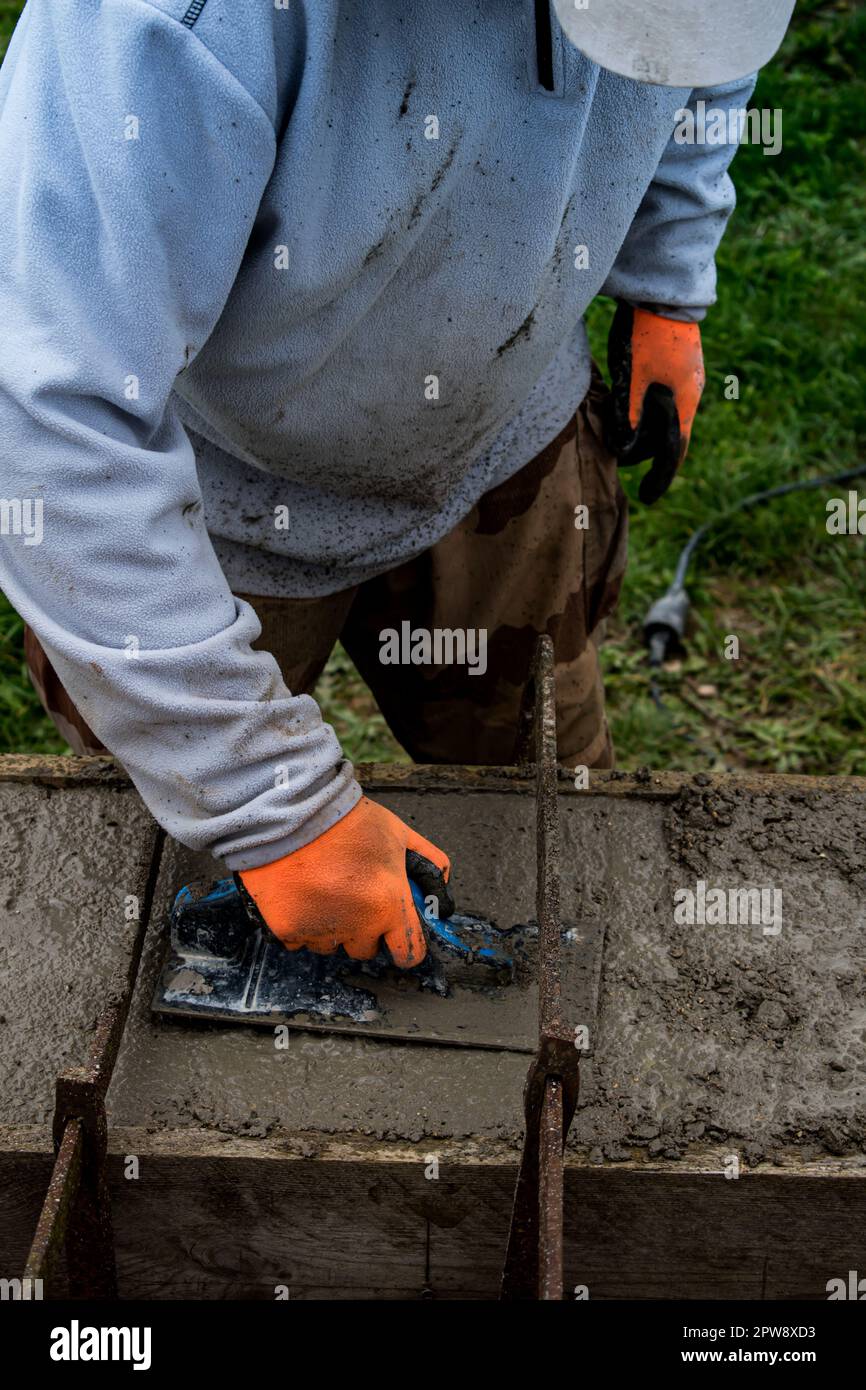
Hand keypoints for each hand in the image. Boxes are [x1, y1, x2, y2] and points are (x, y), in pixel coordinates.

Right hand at [238, 796, 450, 967]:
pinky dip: (301, 925)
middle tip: (353, 897)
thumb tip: (441, 895)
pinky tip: (302, 896)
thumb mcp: (399, 833)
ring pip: (331, 946)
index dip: (405, 946)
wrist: (292, 810)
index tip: (397, 939)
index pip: (408, 954)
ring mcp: (319, 929)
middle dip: (364, 929)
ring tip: (324, 891)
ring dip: (331, 928)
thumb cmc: (347, 820)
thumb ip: (429, 863)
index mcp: (388, 904)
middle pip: (366, 949)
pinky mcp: (287, 929)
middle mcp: (356, 924)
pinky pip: (299, 941)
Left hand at [605, 303, 704, 503]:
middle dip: (641, 452)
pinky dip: (644, 411)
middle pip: (665, 437)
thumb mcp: (633, 375)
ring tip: (615, 434)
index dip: (661, 478)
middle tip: (616, 459)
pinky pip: (660, 398)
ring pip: (662, 417)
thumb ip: (629, 412)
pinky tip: (625, 406)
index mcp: (683, 402)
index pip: (673, 453)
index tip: (646, 498)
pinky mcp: (675, 364)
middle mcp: (688, 394)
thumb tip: (623, 450)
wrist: (665, 289)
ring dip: (640, 430)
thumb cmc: (647, 333)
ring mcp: (685, 378)